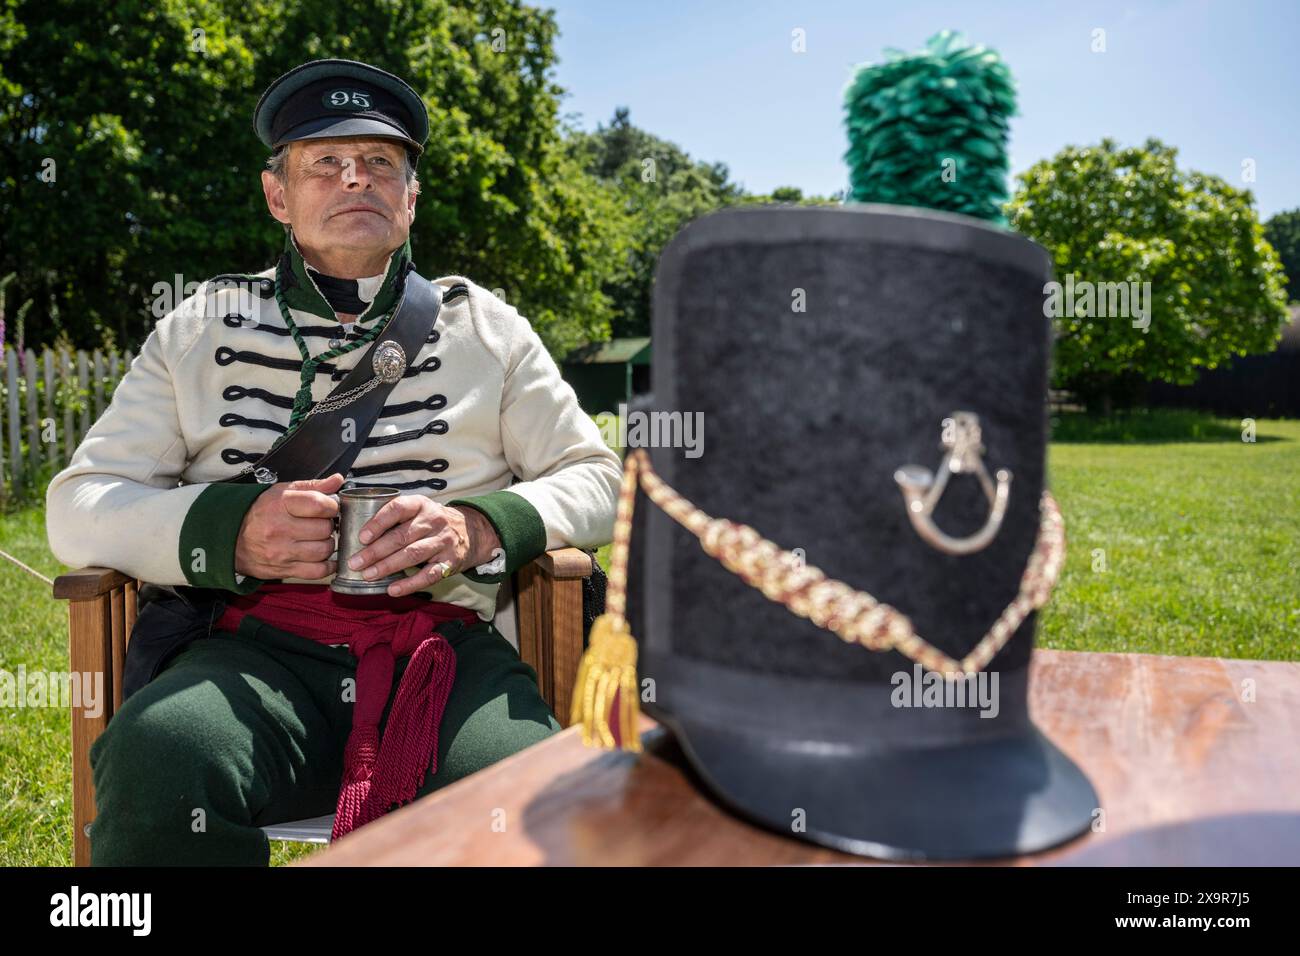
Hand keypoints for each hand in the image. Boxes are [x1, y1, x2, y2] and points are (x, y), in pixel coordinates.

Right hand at [234, 473, 342, 579]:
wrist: (230, 538)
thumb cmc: (259, 512)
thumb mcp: (282, 492)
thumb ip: (312, 486)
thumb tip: (337, 480)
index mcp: (280, 505)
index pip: (319, 505)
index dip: (331, 506)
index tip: (329, 507)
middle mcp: (279, 529)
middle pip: (324, 529)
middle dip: (328, 525)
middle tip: (321, 524)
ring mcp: (281, 552)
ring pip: (324, 550)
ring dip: (327, 544)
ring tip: (318, 539)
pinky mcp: (284, 570)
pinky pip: (318, 571)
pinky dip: (327, 565)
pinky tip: (323, 557)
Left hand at [346, 496, 502, 596]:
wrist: (471, 531)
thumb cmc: (432, 522)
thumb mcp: (418, 510)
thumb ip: (394, 517)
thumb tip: (357, 535)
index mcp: (421, 505)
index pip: (398, 508)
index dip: (378, 522)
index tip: (362, 537)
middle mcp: (434, 521)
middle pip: (402, 536)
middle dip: (375, 551)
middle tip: (355, 563)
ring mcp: (443, 542)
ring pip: (413, 555)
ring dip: (388, 566)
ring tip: (368, 575)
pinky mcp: (450, 561)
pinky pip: (428, 575)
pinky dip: (409, 584)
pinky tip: (393, 589)